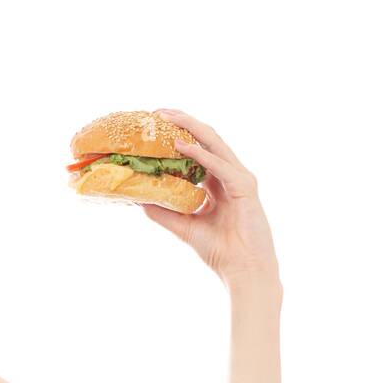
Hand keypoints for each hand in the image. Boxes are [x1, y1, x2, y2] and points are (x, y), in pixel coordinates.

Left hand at [141, 108, 279, 293]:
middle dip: (183, 122)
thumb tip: (138, 199)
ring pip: (214, 144)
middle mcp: (231, 176)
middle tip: (158, 111)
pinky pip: (220, 165)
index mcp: (220, 183)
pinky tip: (180, 146)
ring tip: (167, 118)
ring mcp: (240, 180)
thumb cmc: (221, 252)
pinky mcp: (245, 188)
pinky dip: (200, 155)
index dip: (180, 134)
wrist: (244, 271)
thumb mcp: (185, 227)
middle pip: (207, 139)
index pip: (200, 150)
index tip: (156, 124)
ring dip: (190, 128)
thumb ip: (164, 212)